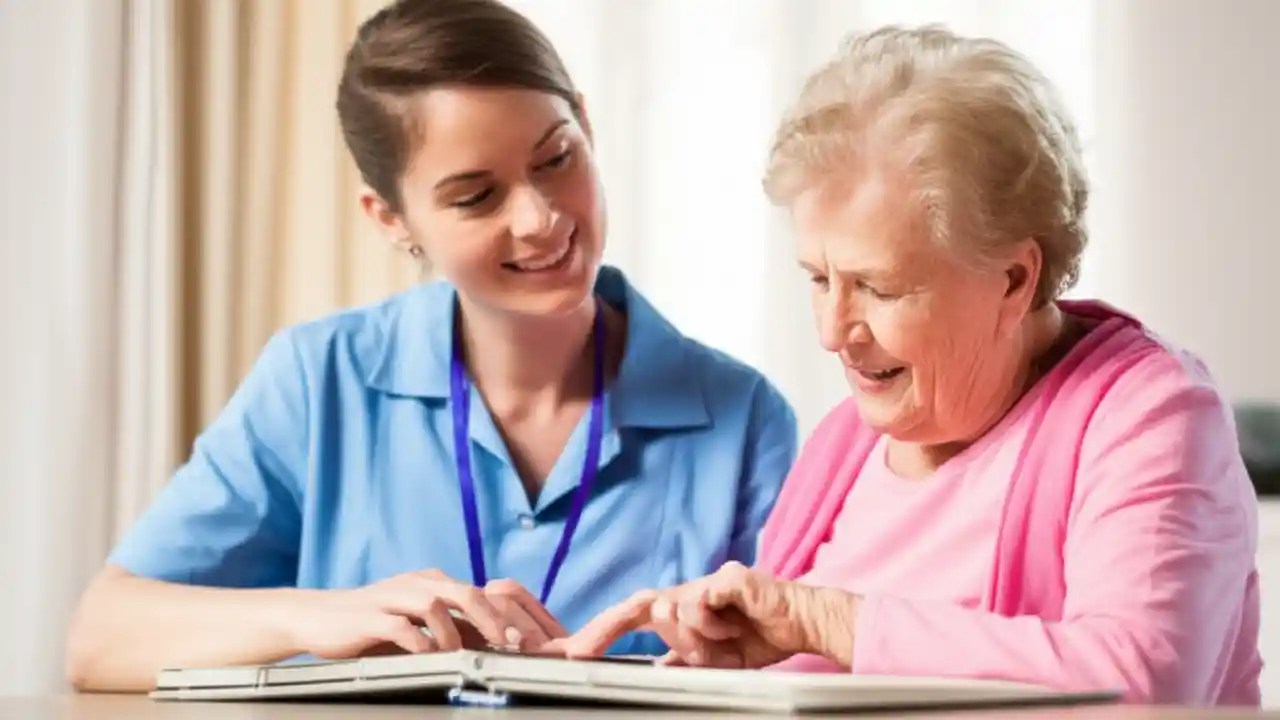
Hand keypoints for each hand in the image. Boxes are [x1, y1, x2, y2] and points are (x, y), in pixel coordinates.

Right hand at [289, 570, 566, 658]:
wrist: (319, 617)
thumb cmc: (373, 621)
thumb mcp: (415, 618)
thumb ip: (450, 624)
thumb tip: (493, 642)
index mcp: (431, 581)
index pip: (478, 592)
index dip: (503, 616)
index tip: (521, 641)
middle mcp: (417, 584)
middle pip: (465, 592)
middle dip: (491, 619)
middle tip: (507, 645)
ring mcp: (394, 598)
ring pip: (437, 605)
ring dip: (454, 633)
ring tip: (460, 655)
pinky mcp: (372, 617)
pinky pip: (404, 628)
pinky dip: (421, 644)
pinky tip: (428, 658)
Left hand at [555, 562, 858, 668]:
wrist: (805, 623)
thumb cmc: (762, 638)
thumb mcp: (718, 662)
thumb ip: (687, 660)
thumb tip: (656, 668)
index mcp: (683, 610)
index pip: (633, 616)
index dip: (602, 632)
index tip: (574, 654)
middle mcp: (689, 591)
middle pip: (639, 603)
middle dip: (605, 628)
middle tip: (581, 651)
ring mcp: (707, 581)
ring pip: (672, 610)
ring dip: (694, 638)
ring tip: (727, 640)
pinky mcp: (728, 576)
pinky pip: (702, 603)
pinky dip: (714, 623)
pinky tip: (736, 625)